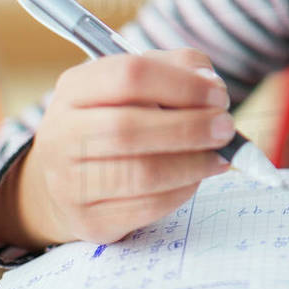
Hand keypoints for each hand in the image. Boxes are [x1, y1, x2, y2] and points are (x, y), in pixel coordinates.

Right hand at [8, 48, 234, 246]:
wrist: (69, 177)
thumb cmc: (119, 117)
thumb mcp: (141, 82)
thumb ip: (179, 68)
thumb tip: (210, 83)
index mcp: (76, 88)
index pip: (130, 75)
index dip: (182, 85)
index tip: (218, 97)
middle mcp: (62, 134)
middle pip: (129, 129)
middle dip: (190, 128)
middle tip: (226, 128)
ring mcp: (68, 182)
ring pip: (140, 174)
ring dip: (193, 164)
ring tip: (221, 156)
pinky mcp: (89, 220)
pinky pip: (146, 207)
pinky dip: (182, 192)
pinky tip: (197, 178)